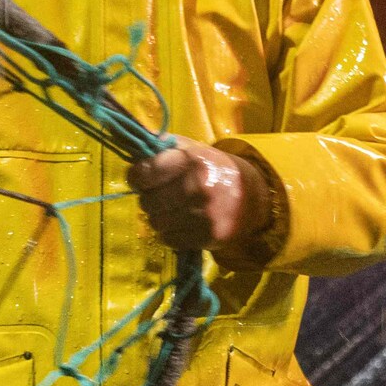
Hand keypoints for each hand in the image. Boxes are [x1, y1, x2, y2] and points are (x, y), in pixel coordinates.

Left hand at [128, 140, 272, 259]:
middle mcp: (198, 186)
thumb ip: (161, 146)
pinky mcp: (208, 236)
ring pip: (156, 223)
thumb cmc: (213, 168)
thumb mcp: (192, 148)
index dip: (136, 177)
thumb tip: (133, 148)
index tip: (140, 178)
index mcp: (192, 160)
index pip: (146, 172)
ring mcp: (204, 214)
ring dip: (159, 218)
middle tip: (162, 196)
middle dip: (149, 199)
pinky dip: (171, 234)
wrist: (252, 196)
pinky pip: (169, 240)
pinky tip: (183, 223)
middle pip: (147, 202)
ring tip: (173, 210)